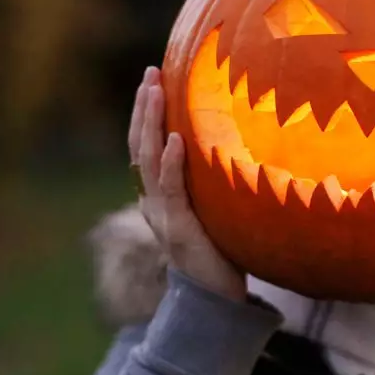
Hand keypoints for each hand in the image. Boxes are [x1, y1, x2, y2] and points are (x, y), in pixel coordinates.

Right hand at [129, 67, 246, 300]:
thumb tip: (234, 145)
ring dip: (151, 123)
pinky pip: (172, 191)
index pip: (144, 147)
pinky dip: (171, 164)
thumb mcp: (214, 210)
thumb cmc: (222, 252)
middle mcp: (154, 202)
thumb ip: (212, 183)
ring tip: (155, 91)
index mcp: (158, 196)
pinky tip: (177, 140)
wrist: (217, 300)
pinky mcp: (180, 230)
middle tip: (150, 73)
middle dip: (144, 108)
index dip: (145, 114)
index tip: (153, 80)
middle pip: (140, 146)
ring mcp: (163, 216)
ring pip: (148, 161)